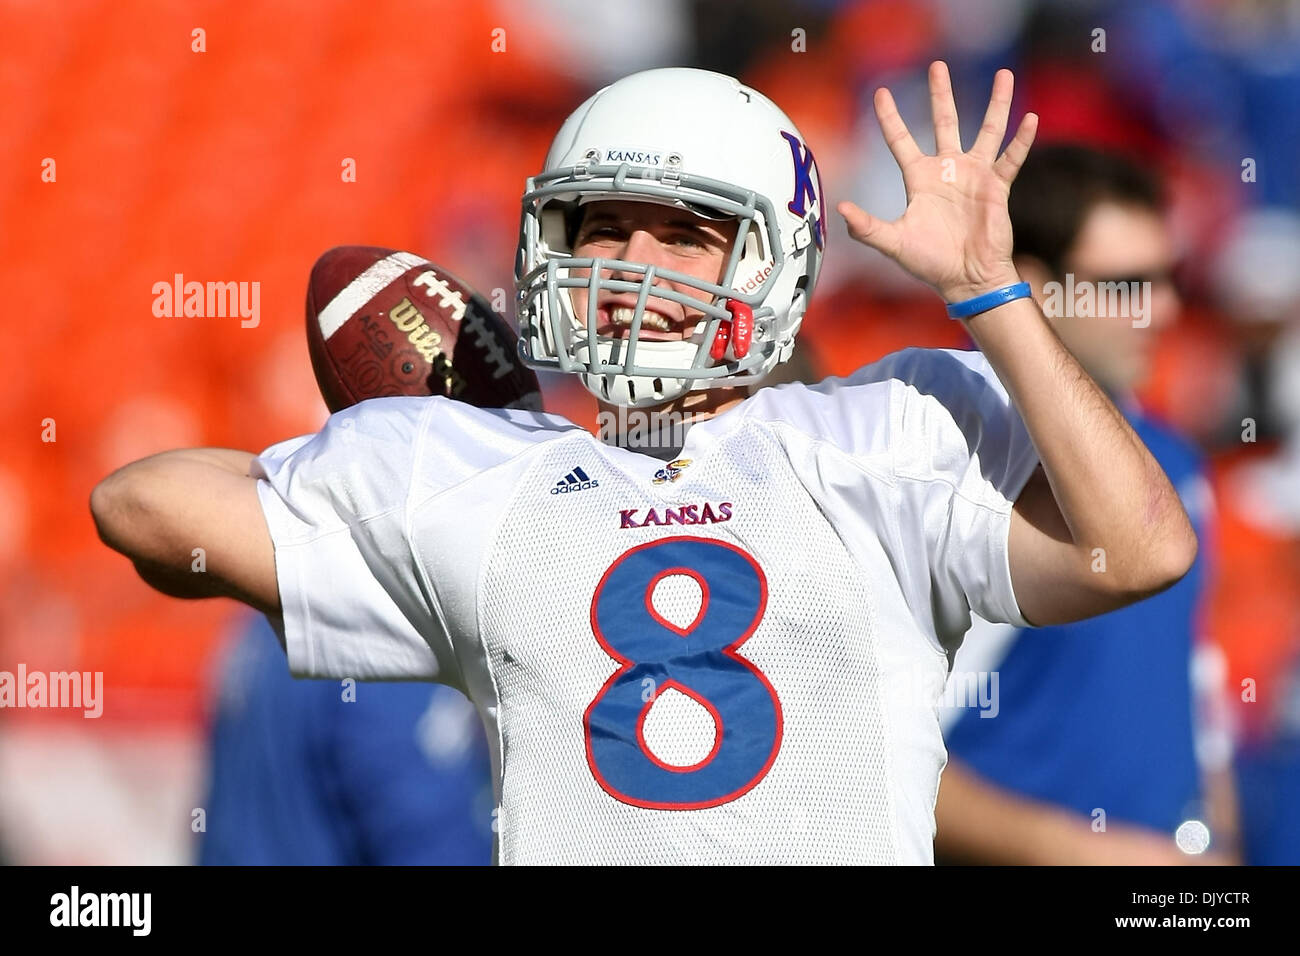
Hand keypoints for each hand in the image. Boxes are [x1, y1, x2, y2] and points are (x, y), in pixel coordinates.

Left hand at [838, 61, 1037, 303]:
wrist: (967, 279)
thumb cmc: (930, 263)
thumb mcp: (894, 243)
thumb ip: (867, 227)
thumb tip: (841, 209)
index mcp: (920, 179)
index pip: (901, 140)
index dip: (890, 117)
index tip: (881, 92)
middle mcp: (947, 171)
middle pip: (945, 121)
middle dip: (941, 94)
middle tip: (938, 66)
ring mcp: (974, 176)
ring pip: (987, 130)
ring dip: (996, 104)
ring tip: (1005, 75)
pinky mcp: (997, 187)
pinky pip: (1011, 158)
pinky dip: (1021, 140)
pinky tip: (1031, 118)